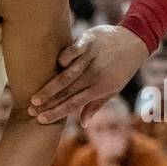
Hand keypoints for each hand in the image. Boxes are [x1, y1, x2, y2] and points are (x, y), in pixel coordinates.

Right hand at [28, 25, 148, 124]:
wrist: (135, 41)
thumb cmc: (121, 68)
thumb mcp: (112, 89)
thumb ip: (95, 106)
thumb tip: (83, 124)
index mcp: (99, 88)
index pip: (73, 104)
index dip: (56, 112)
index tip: (40, 119)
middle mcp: (94, 75)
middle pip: (67, 92)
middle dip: (47, 102)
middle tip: (31, 110)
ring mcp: (91, 58)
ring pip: (67, 75)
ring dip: (49, 87)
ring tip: (34, 96)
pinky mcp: (89, 41)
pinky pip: (74, 51)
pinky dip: (64, 58)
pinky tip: (55, 65)